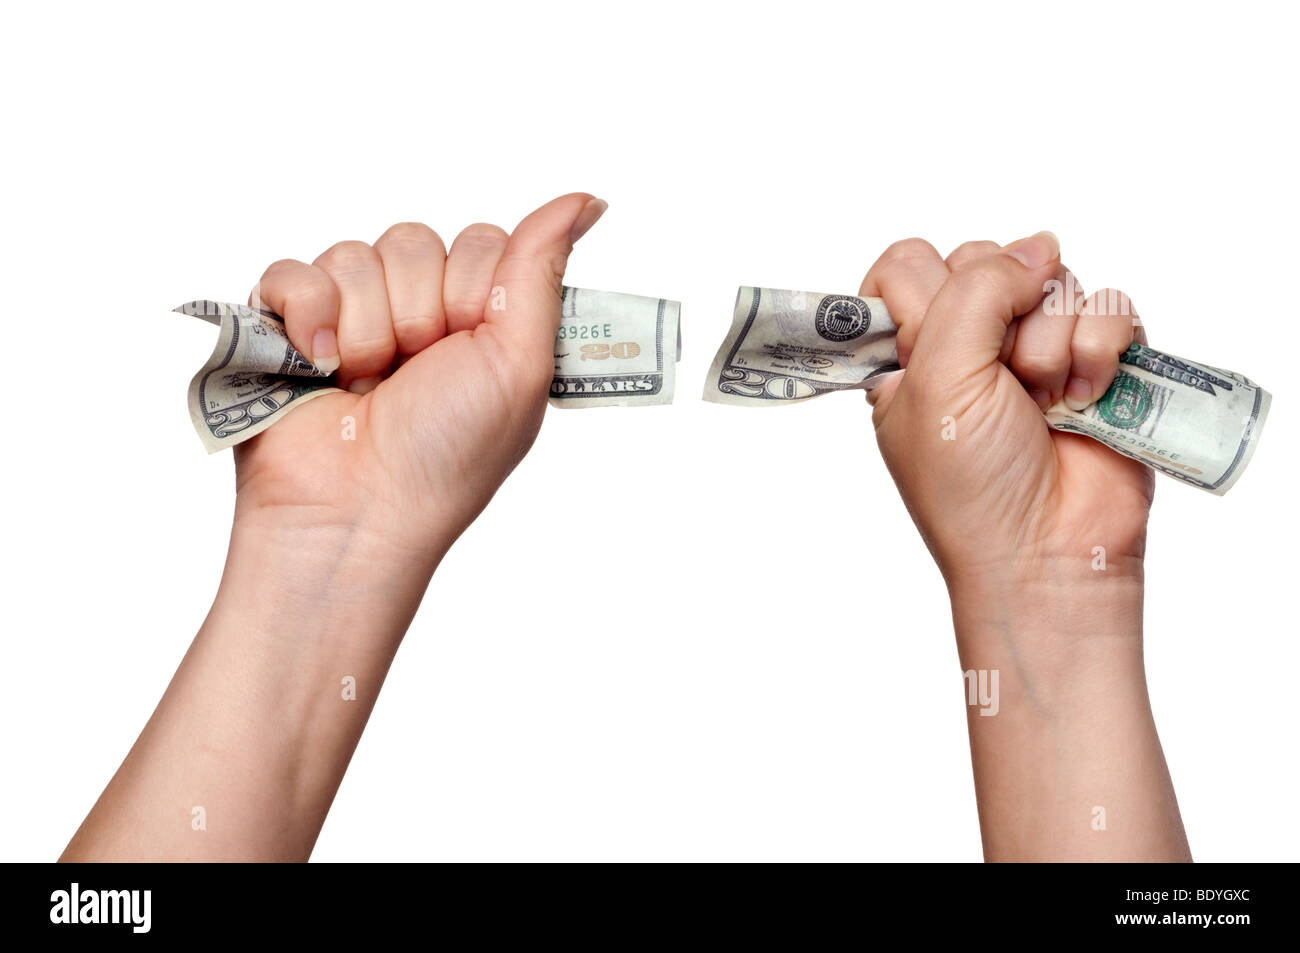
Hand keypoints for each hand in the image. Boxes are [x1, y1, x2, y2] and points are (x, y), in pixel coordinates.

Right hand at [235, 193, 607, 561]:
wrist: (358, 511)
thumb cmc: (447, 456)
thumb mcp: (519, 362)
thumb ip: (542, 270)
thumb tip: (589, 199)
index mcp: (477, 322)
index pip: (481, 242)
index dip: (473, 292)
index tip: (467, 348)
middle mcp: (416, 313)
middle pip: (415, 241)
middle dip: (417, 313)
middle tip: (413, 374)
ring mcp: (349, 318)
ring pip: (356, 254)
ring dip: (365, 327)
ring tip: (365, 384)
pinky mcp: (287, 325)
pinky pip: (292, 271)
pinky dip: (306, 318)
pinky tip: (318, 367)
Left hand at [862, 234, 1187, 859]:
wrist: (1045, 552)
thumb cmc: (971, 486)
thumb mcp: (935, 379)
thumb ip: (969, 293)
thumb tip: (1032, 252)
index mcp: (908, 352)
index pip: (907, 264)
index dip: (928, 284)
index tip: (934, 334)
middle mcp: (969, 344)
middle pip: (986, 258)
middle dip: (998, 312)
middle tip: (1000, 376)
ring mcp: (1035, 351)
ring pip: (1053, 277)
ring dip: (1052, 340)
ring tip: (1046, 400)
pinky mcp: (1098, 361)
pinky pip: (1109, 305)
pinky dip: (1101, 347)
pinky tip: (1086, 397)